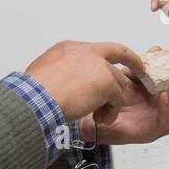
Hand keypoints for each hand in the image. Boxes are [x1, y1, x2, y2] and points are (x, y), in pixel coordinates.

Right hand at [25, 41, 144, 125]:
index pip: (97, 49)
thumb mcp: (45, 72)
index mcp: (70, 48)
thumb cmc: (33, 91)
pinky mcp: (106, 83)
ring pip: (117, 81)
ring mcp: (98, 66)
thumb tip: (62, 81)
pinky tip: (102, 120)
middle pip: (116, 57)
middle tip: (135, 79)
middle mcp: (87, 52)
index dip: (111, 54)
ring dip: (111, 100)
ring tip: (100, 116)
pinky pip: (117, 98)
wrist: (36, 99)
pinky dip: (112, 111)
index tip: (121, 59)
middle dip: (127, 69)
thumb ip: (60, 71)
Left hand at [82, 47, 168, 145]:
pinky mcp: (151, 132)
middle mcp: (168, 111)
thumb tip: (158, 49)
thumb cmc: (116, 98)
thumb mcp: (134, 76)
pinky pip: (166, 123)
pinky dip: (167, 109)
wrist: (96, 114)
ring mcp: (162, 123)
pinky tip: (164, 98)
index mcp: (168, 97)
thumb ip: (146, 64)